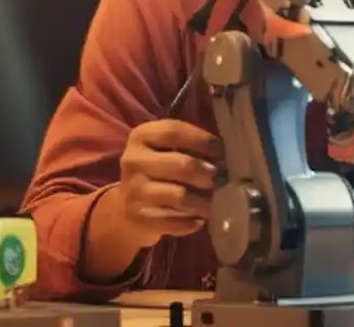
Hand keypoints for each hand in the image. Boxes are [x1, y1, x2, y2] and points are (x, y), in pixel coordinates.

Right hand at [117, 119, 223, 248]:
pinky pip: (177, 221)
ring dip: (205, 201)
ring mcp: (134, 192)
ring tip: (216, 201)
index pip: (175, 131)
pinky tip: (199, 218)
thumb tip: (227, 155)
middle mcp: (133, 161)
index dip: (204, 140)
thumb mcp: (165, 150)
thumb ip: (190, 146)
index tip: (221, 150)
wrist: (126, 209)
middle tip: (221, 179)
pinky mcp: (140, 219)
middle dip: (209, 173)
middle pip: (183, 164)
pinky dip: (193, 221)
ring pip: (182, 196)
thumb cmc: (157, 173)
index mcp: (141, 137)